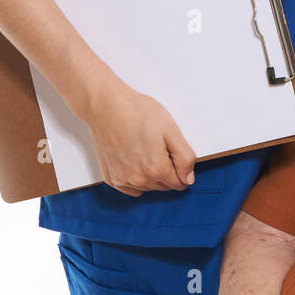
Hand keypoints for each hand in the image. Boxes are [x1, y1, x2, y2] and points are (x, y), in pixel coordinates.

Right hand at [83, 75, 196, 194]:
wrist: (106, 106)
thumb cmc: (137, 112)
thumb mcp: (171, 129)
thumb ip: (184, 157)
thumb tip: (188, 179)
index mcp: (157, 169)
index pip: (180, 183)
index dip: (181, 167)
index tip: (172, 150)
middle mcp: (139, 180)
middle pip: (164, 186)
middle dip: (167, 171)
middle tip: (158, 146)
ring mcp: (123, 180)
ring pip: (148, 187)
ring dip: (151, 175)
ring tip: (144, 149)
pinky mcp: (111, 177)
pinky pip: (130, 188)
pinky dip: (135, 178)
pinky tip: (134, 159)